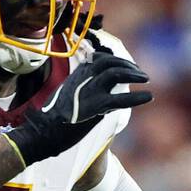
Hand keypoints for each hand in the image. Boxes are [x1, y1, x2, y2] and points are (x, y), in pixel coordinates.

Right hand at [6, 51, 151, 166]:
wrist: (42, 132)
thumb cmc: (51, 120)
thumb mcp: (65, 98)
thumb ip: (80, 93)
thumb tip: (96, 100)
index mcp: (76, 75)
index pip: (99, 59)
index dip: (115, 60)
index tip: (126, 65)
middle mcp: (83, 78)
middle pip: (110, 61)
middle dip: (128, 65)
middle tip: (141, 74)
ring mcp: (89, 90)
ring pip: (116, 72)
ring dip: (134, 74)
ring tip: (146, 80)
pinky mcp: (95, 106)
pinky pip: (120, 99)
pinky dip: (137, 98)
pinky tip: (148, 97)